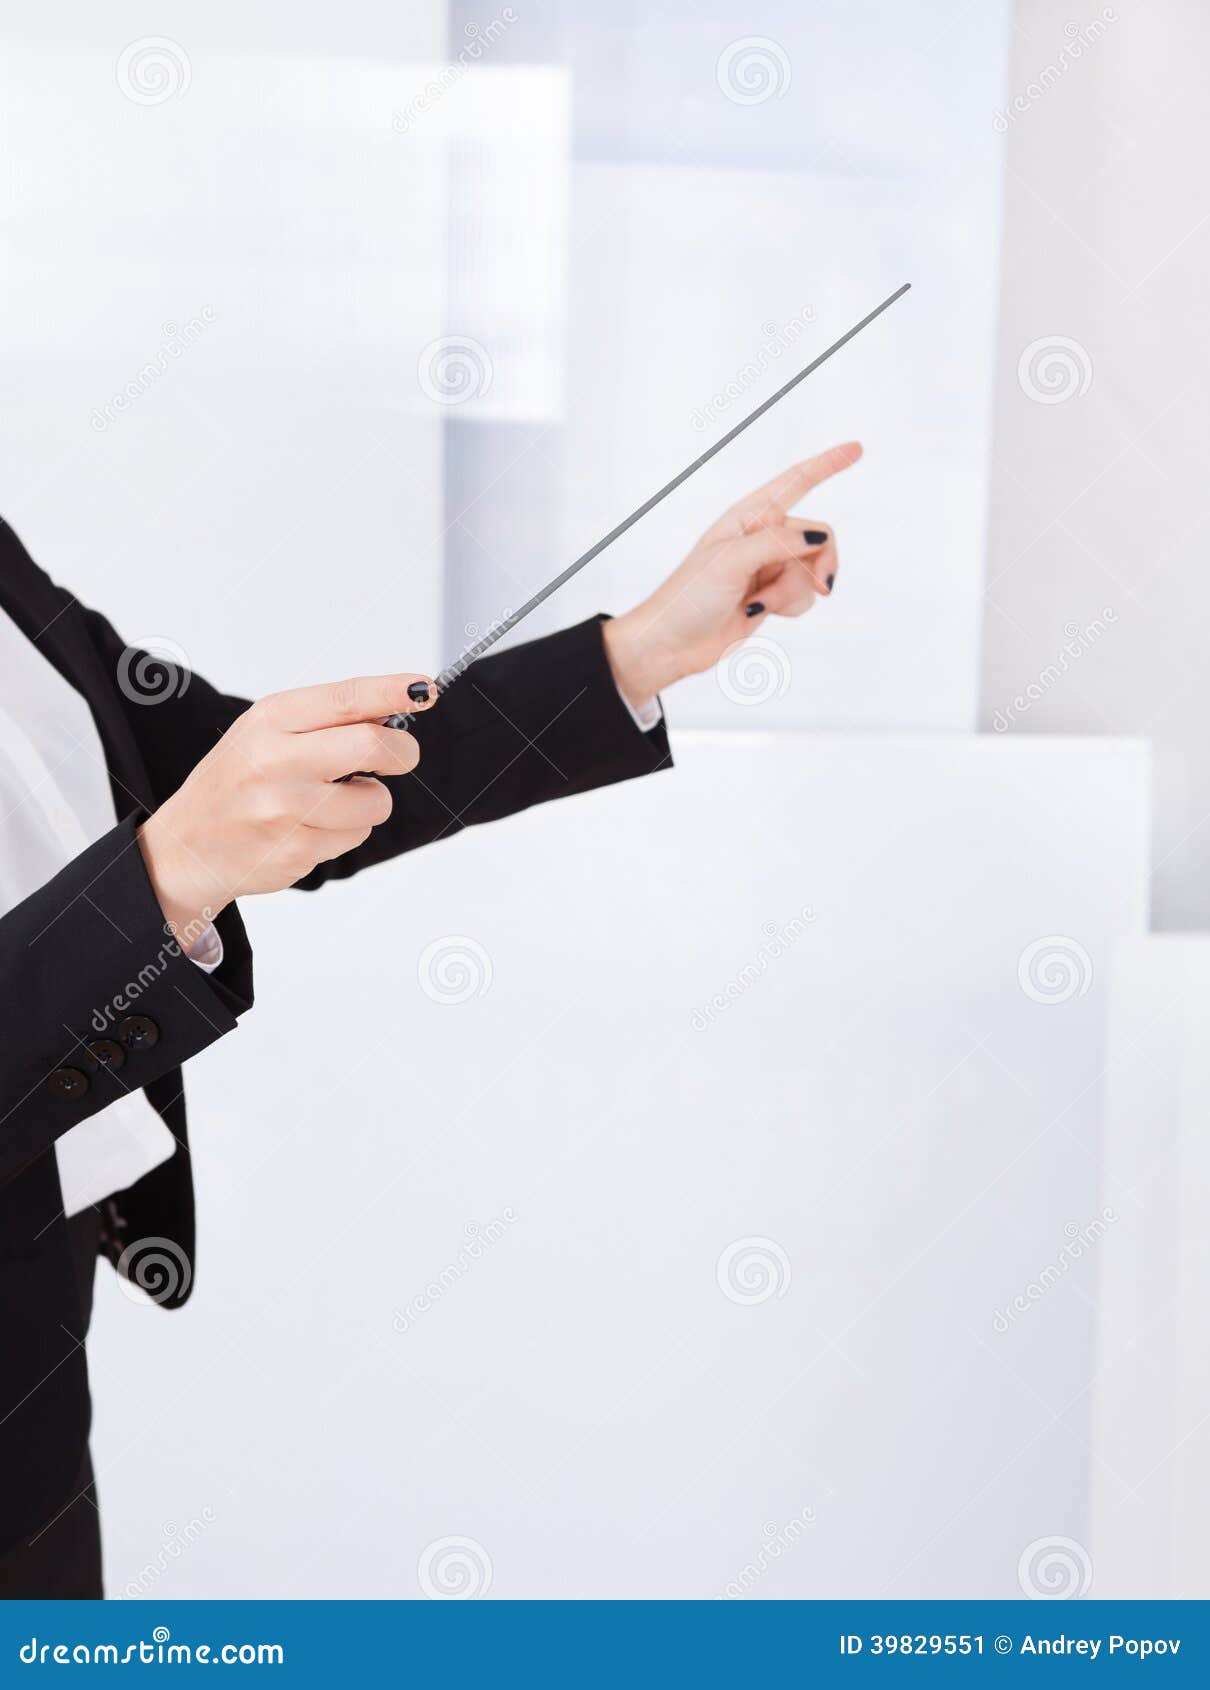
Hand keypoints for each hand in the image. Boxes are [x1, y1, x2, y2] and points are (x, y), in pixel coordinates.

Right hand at [137, 673, 437, 937]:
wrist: (188, 846)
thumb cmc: (238, 781)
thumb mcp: (267, 732)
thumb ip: (326, 718)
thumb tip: (398, 703)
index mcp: (271, 719)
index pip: (347, 698)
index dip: (393, 691)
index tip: (425, 689)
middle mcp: (274, 760)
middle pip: (372, 745)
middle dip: (401, 752)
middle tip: (400, 757)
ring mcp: (283, 808)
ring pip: (375, 800)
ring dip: (370, 802)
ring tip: (332, 801)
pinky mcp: (294, 849)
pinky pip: (356, 836)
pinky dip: (347, 832)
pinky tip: (310, 828)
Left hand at [602, 441, 860, 706]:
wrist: (672, 643)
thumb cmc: (688, 596)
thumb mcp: (730, 560)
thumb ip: (777, 543)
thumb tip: (817, 536)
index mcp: (748, 517)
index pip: (795, 481)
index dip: (827, 464)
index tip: (856, 449)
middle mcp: (762, 537)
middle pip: (818, 535)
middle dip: (818, 561)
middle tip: (822, 585)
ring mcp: (768, 567)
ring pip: (813, 570)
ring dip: (793, 592)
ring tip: (760, 603)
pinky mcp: (772, 596)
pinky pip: (804, 595)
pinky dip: (789, 606)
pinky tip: (761, 611)